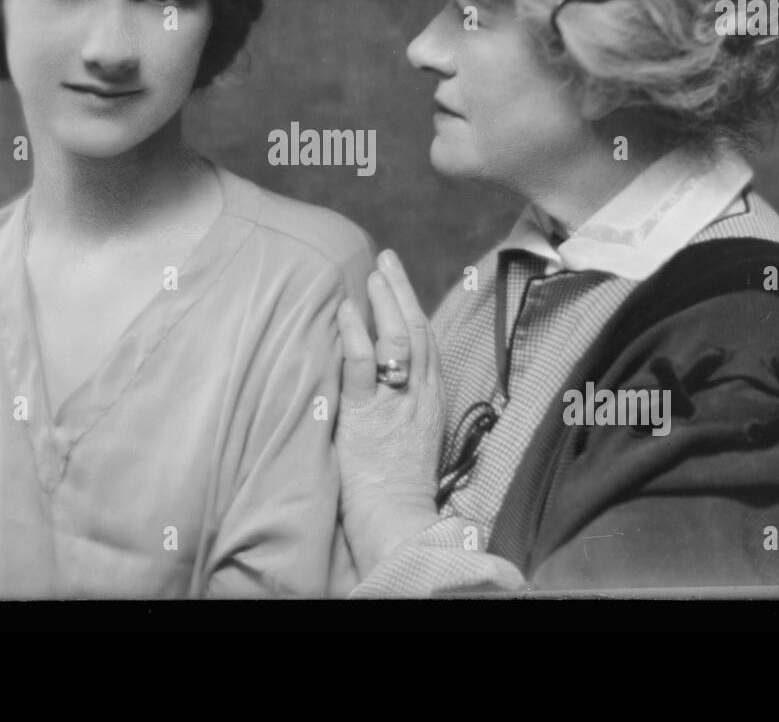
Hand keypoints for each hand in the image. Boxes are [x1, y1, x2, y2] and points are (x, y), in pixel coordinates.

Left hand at [336, 249, 443, 577]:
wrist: (398, 520)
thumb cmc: (397, 486)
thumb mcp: (411, 437)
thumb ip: (402, 405)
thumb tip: (382, 378)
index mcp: (432, 400)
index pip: (428, 342)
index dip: (413, 306)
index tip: (398, 279)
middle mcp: (421, 395)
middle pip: (418, 329)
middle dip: (401, 290)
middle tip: (385, 258)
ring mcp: (398, 404)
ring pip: (400, 339)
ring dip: (384, 302)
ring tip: (370, 274)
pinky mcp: (369, 416)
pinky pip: (366, 365)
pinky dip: (356, 334)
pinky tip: (346, 311)